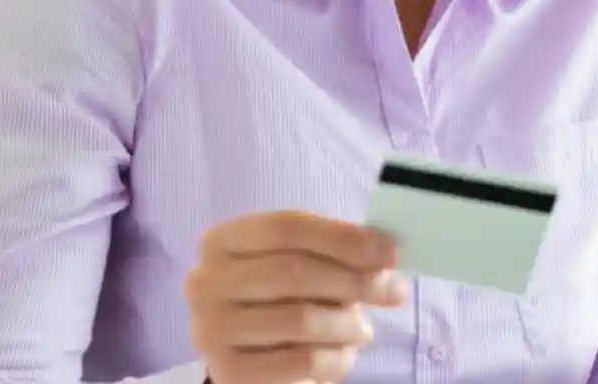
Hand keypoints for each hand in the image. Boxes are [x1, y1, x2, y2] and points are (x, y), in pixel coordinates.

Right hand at [184, 210, 406, 383]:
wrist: (251, 354)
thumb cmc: (283, 297)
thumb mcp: (303, 263)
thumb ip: (335, 250)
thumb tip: (385, 251)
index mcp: (221, 241)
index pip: (286, 228)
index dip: (342, 238)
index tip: (389, 252)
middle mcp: (204, 282)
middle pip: (292, 271)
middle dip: (354, 281)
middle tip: (394, 290)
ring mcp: (210, 329)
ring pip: (300, 319)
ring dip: (347, 323)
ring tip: (361, 328)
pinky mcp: (228, 372)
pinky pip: (302, 361)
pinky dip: (336, 358)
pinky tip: (343, 353)